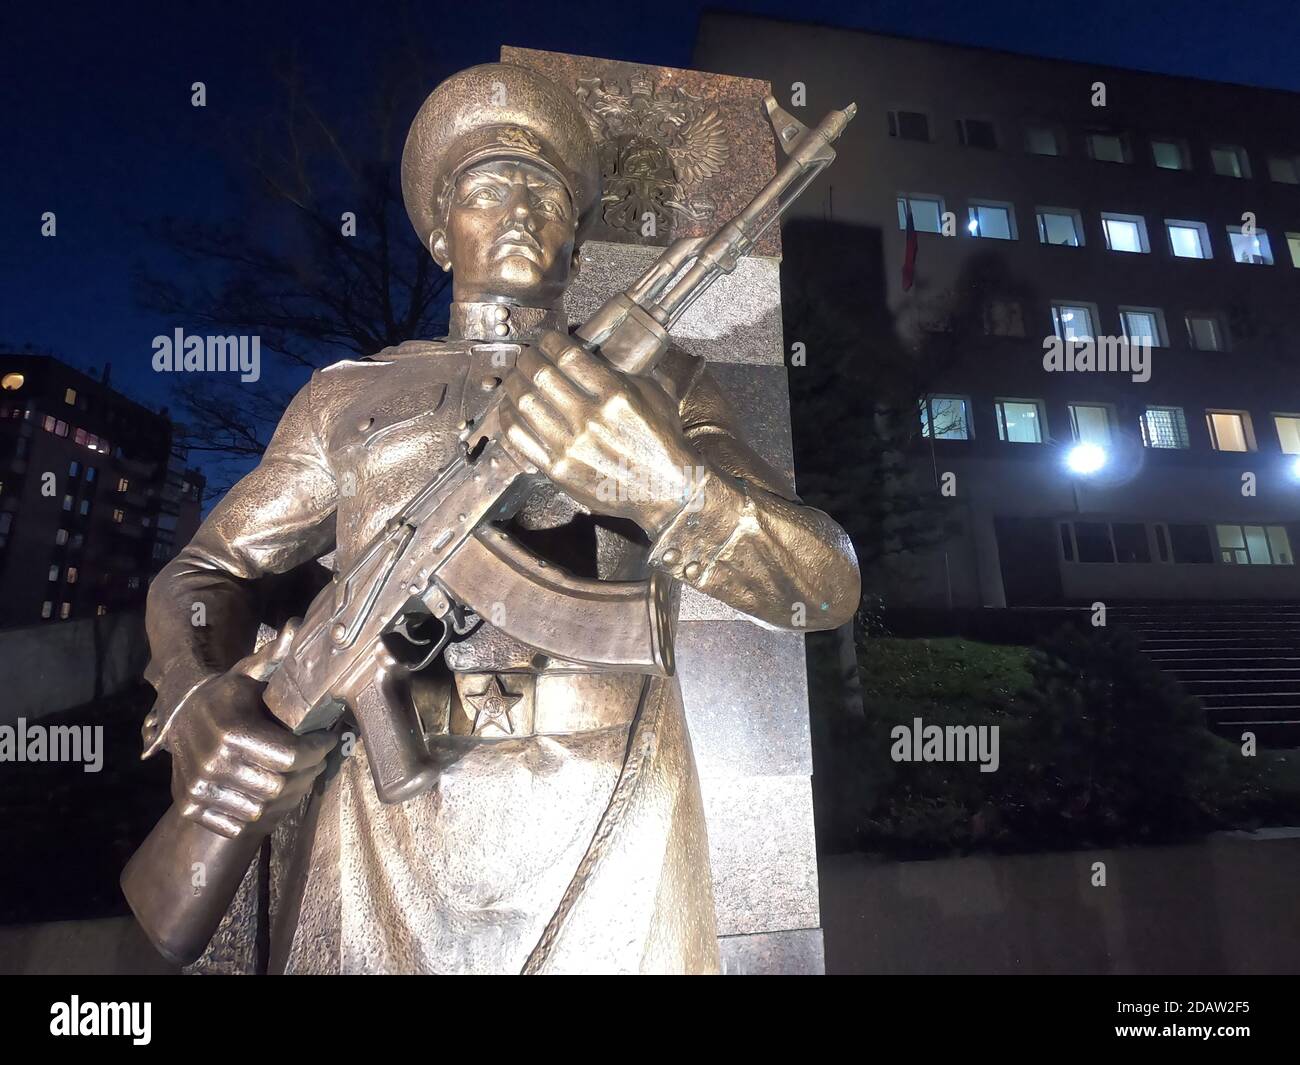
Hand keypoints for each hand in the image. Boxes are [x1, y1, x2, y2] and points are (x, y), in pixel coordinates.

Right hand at [166, 671, 335, 838]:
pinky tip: (266, 791)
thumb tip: (295, 629)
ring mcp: (199, 788)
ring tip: (294, 774)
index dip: (318, 749)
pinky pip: (236, 823)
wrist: (179, 715)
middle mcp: (213, 763)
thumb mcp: (249, 673)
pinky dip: (255, 813)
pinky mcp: (190, 807)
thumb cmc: (226, 694)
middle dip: (306, 772)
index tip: (327, 739)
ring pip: (260, 809)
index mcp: (232, 731)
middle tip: (316, 758)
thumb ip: (274, 655)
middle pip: (279, 786)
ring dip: (284, 795)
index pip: (291, 756)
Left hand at [499, 329, 703, 533]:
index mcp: (615, 394)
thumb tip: (595, 355)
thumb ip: (625, 373)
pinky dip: (508, 417)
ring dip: (514, 383)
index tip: (546, 339)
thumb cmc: (662, 442)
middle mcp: (590, 418)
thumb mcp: (655, 395)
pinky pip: (520, 437)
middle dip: (528, 358)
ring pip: (525, 402)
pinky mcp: (558, 469)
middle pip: (541, 374)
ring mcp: (571, 446)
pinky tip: (510, 407)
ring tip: (515, 378)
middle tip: (527, 356)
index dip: (549, 341)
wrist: (666, 490)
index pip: (567, 356)